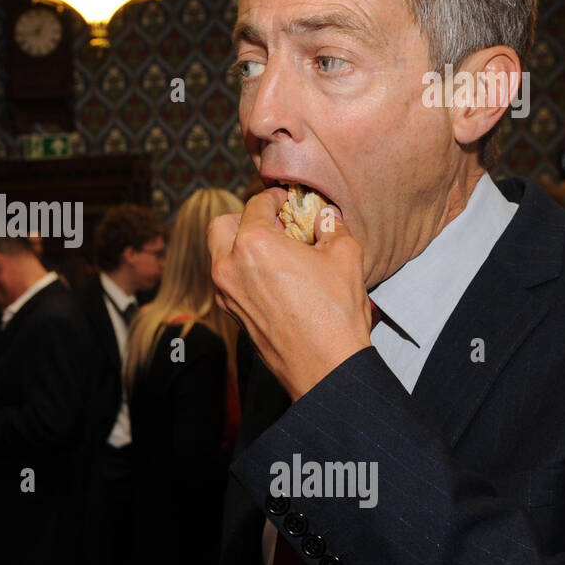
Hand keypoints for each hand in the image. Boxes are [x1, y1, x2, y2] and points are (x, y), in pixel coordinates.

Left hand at [207, 187, 372, 401]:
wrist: (324, 367)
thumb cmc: (334, 313)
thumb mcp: (344, 255)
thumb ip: (331, 227)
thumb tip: (326, 218)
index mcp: (252, 244)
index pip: (255, 204)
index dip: (274, 197)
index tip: (286, 200)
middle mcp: (229, 266)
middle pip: (222, 225)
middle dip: (245, 219)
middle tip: (274, 226)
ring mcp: (226, 293)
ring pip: (220, 255)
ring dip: (241, 246)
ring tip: (276, 253)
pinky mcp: (232, 314)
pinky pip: (229, 281)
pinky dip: (243, 272)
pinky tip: (274, 279)